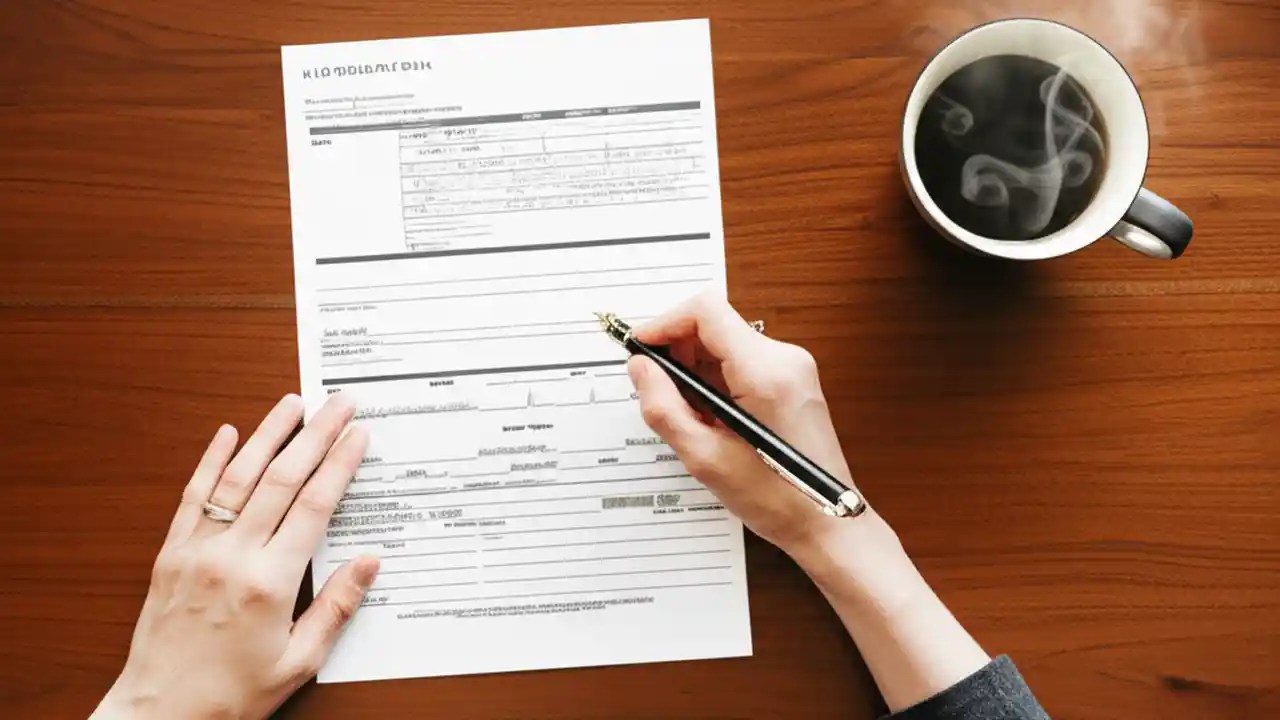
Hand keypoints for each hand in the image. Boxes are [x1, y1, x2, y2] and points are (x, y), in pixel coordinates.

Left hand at [94, 393, 376, 719]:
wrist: (160, 714)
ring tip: (291, 404)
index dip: (340, 463)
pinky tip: (226, 434)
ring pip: (237, 477)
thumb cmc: (231, 694)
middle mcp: (233, 556)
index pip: (315, 505)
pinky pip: (193, 497)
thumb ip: (337, 607)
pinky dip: (210, 462)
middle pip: (282, 479)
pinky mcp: (171, 554)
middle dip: (316, 434)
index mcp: (270, 582)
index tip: (358, 435)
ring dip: (267, 435)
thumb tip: (370, 562)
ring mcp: (198, 550)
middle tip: (339, 403)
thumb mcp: (300, 661)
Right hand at [626, 291, 860, 554]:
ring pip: (725, 343)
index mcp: (765, 372)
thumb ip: (664, 407)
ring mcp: (792, 368)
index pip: (706, 311)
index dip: (665, 323)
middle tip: (658, 391)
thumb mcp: (705, 458)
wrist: (827, 521)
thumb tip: (640, 368)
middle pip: (714, 325)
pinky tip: (710, 417)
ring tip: (687, 414)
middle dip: (678, 350)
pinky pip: (742, 361)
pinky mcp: (792, 380)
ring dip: (696, 368)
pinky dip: (716, 379)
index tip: (641, 348)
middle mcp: (784, 359)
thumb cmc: (778, 498)